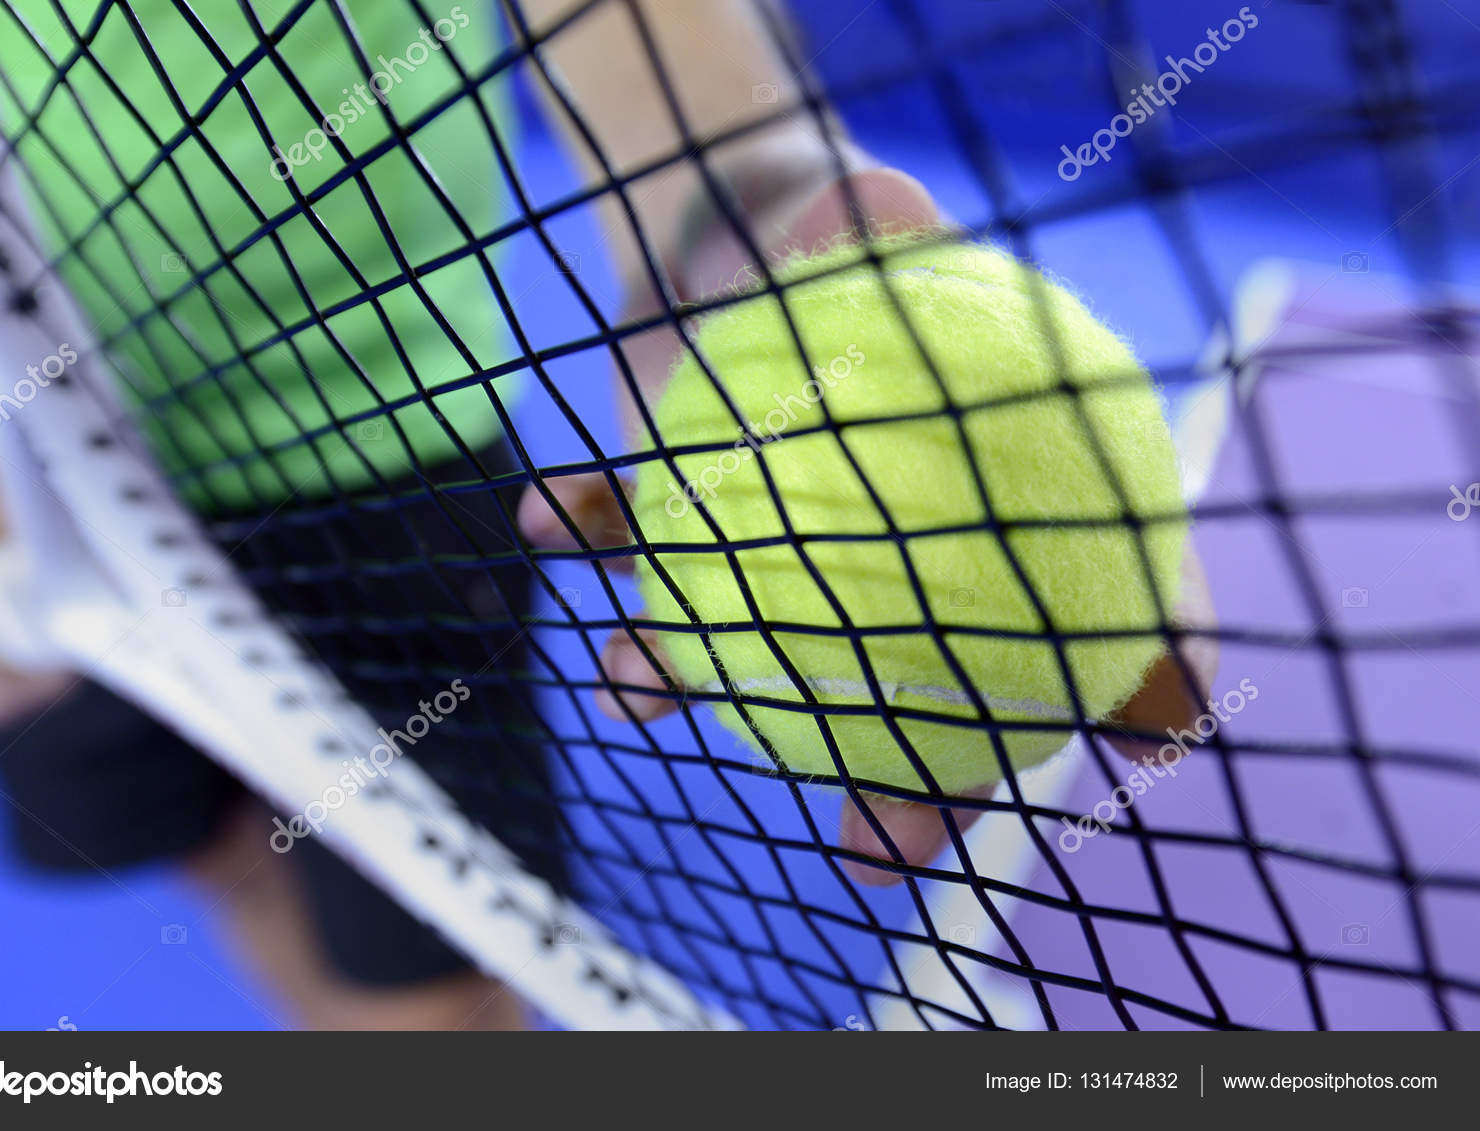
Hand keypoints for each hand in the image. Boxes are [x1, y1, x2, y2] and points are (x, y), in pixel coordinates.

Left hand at [519, 166, 1218, 885]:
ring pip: (732, 654)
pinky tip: (544, 518)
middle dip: (898, 795)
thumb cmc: (835, 222)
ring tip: (642, 685)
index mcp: (962, 515)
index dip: (1086, 706)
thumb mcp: (868, 210)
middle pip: (908, 706)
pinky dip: (577, 525)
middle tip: (880, 852)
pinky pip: (611, 535)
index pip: (1047, 626)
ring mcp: (754, 558)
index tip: (1121, 752)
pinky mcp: (656, 527)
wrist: (722, 221)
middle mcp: (866, 561)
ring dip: (679, 682)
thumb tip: (884, 208)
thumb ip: (880, 220)